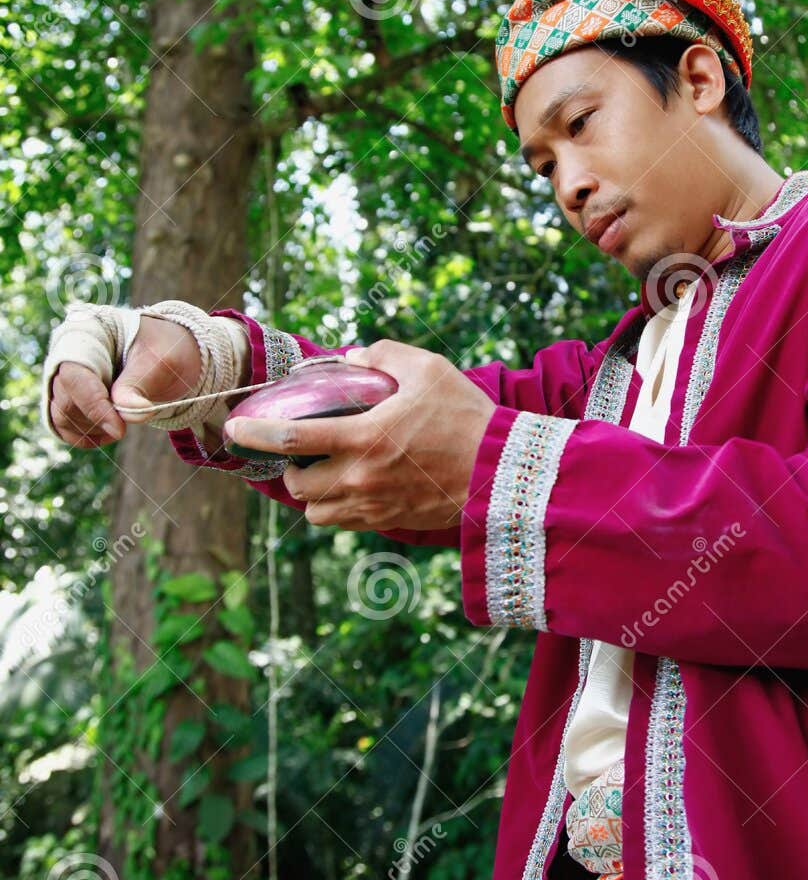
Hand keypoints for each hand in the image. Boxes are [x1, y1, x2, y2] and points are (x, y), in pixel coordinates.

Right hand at [48, 317, 202, 448]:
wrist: (168, 355)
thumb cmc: (164, 350)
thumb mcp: (161, 361)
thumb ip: (140, 385)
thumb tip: (132, 414)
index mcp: (86, 334)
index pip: (75, 376)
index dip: (94, 405)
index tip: (120, 430)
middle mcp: (66, 356)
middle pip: (66, 399)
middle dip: (100, 419)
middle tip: (130, 420)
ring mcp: (63, 379)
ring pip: (62, 416)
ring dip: (94, 429)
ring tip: (124, 422)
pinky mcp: (67, 400)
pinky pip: (63, 427)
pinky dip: (86, 437)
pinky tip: (112, 432)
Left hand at [222, 340, 496, 529]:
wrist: (503, 473)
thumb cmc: (467, 417)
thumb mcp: (429, 369)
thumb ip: (384, 355)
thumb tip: (352, 355)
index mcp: (364, 437)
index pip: (289, 438)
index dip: (253, 433)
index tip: (232, 428)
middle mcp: (361, 478)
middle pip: (297, 484)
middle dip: (289, 467)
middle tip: (299, 449)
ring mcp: (374, 506)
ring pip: (316, 513)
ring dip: (311, 493)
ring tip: (323, 471)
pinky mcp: (390, 522)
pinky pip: (344, 524)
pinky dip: (336, 508)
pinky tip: (352, 485)